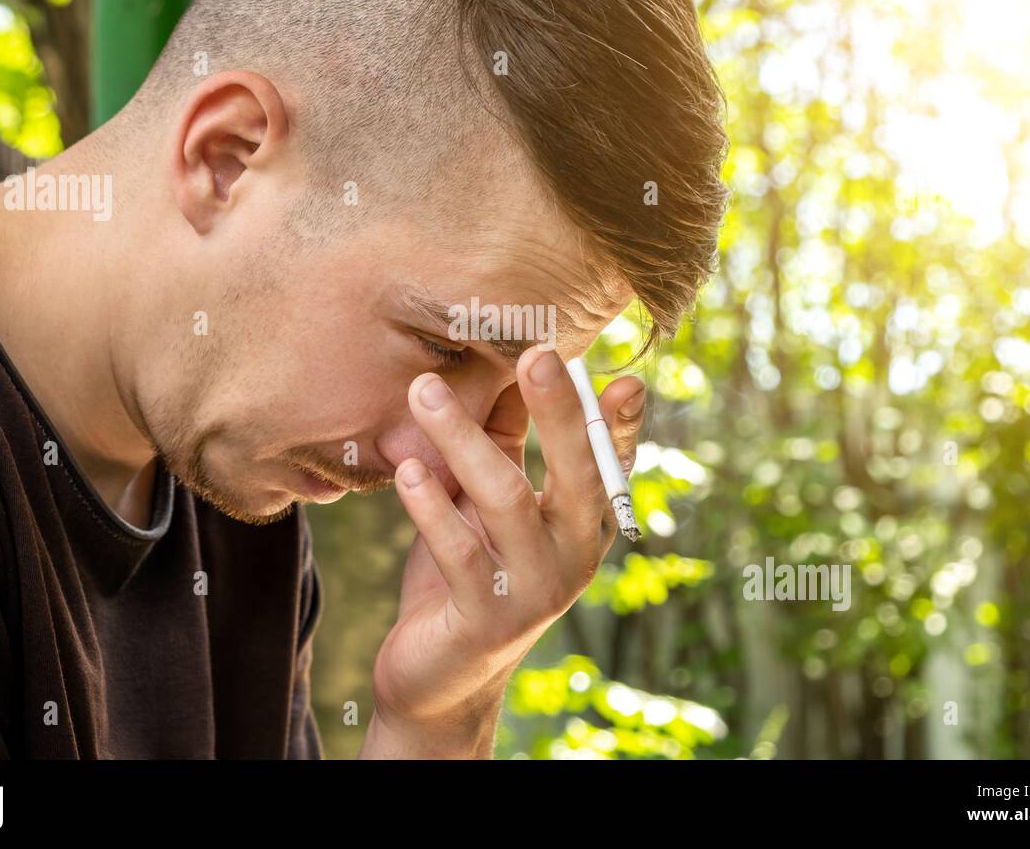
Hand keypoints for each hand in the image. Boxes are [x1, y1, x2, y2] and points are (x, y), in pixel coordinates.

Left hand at [358, 346, 646, 758]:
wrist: (438, 675)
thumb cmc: (467, 567)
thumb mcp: (486, 497)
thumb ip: (503, 437)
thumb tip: (508, 359)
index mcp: (583, 521)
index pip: (612, 462)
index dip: (618, 421)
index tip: (621, 374)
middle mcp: (574, 554)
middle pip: (578, 474)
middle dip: (559, 412)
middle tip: (537, 354)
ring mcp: (536, 590)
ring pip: (507, 502)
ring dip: (462, 441)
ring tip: (423, 392)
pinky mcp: (488, 619)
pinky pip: (459, 553)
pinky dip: (431, 507)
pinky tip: (408, 469)